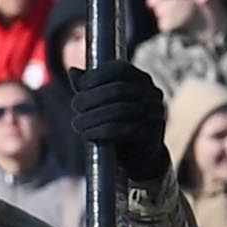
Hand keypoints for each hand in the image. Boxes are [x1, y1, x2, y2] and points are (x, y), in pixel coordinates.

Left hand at [52, 60, 165, 176]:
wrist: (139, 157)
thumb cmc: (118, 125)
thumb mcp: (104, 104)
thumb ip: (90, 87)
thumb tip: (73, 71)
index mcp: (142, 82)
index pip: (121, 69)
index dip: (97, 75)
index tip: (80, 86)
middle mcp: (152, 95)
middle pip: (117, 89)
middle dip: (90, 97)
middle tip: (75, 106)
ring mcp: (154, 115)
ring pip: (118, 110)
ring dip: (91, 116)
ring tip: (77, 124)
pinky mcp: (149, 136)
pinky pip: (120, 129)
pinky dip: (99, 131)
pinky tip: (87, 134)